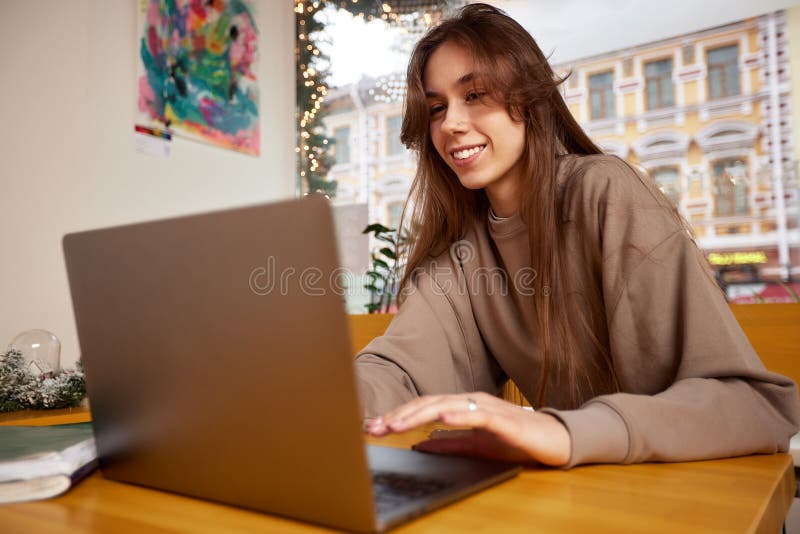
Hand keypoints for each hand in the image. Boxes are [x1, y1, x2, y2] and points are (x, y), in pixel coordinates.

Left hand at [364, 392, 570, 466]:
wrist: (554, 441)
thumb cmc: (516, 441)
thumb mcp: (475, 446)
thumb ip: (449, 445)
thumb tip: (420, 446)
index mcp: (462, 406)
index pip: (424, 408)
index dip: (399, 416)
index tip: (375, 427)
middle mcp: (471, 401)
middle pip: (429, 404)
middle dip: (400, 415)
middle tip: (376, 426)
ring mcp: (487, 407)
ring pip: (447, 406)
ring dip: (419, 415)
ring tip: (397, 423)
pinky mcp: (504, 419)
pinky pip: (478, 415)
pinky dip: (458, 415)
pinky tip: (441, 418)